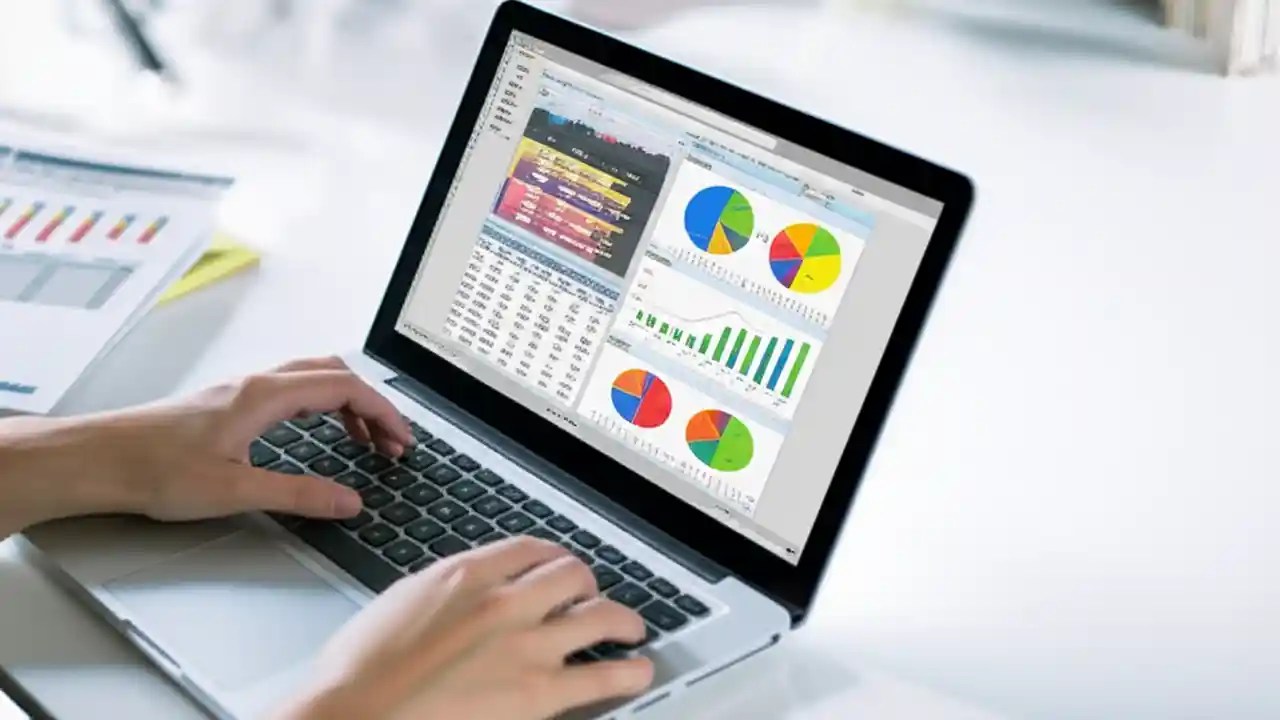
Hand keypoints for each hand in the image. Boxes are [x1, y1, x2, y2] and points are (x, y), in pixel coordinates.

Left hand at [0, 357, 412, 534]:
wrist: (100, 459)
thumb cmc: (154, 468)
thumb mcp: (237, 490)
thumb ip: (300, 495)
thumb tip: (348, 501)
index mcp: (267, 395)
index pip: (346, 389)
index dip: (384, 413)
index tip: (403, 440)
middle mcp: (257, 384)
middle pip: (335, 376)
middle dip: (373, 406)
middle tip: (391, 442)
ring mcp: (242, 391)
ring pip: (312, 380)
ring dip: (347, 405)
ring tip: (364, 440)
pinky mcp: (229, 404)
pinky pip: (292, 390)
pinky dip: (321, 407)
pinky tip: (316, 433)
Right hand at [276, 537, 654, 719]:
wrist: (355, 716)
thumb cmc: (360, 672)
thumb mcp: (404, 602)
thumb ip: (450, 591)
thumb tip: (473, 591)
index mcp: (467, 573)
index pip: (532, 549)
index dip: (555, 557)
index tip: (561, 566)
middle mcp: (505, 601)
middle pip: (572, 575)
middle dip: (588, 586)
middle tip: (593, 598)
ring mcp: (527, 647)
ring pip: (600, 616)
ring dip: (623, 621)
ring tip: (632, 629)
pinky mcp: (539, 694)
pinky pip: (604, 675)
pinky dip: (629, 671)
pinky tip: (638, 670)